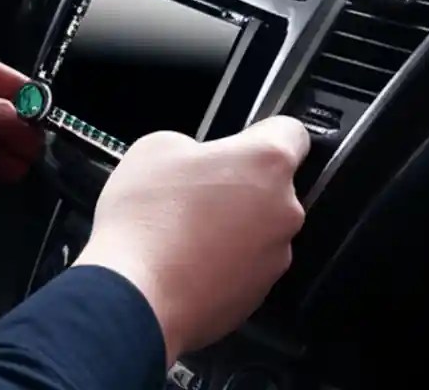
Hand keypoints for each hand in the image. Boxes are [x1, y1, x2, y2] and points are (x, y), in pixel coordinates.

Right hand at [74, 117, 309, 363]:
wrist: (136, 296)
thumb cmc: (147, 218)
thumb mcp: (155, 148)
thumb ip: (191, 145)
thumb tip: (197, 162)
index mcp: (265, 163)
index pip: (292, 131)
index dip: (262, 131)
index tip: (241, 140)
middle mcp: (283, 210)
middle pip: (271, 186)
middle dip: (237, 184)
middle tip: (192, 191)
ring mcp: (275, 257)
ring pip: (257, 228)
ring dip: (229, 225)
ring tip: (181, 232)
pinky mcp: (258, 294)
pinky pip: (243, 265)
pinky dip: (220, 261)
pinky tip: (183, 261)